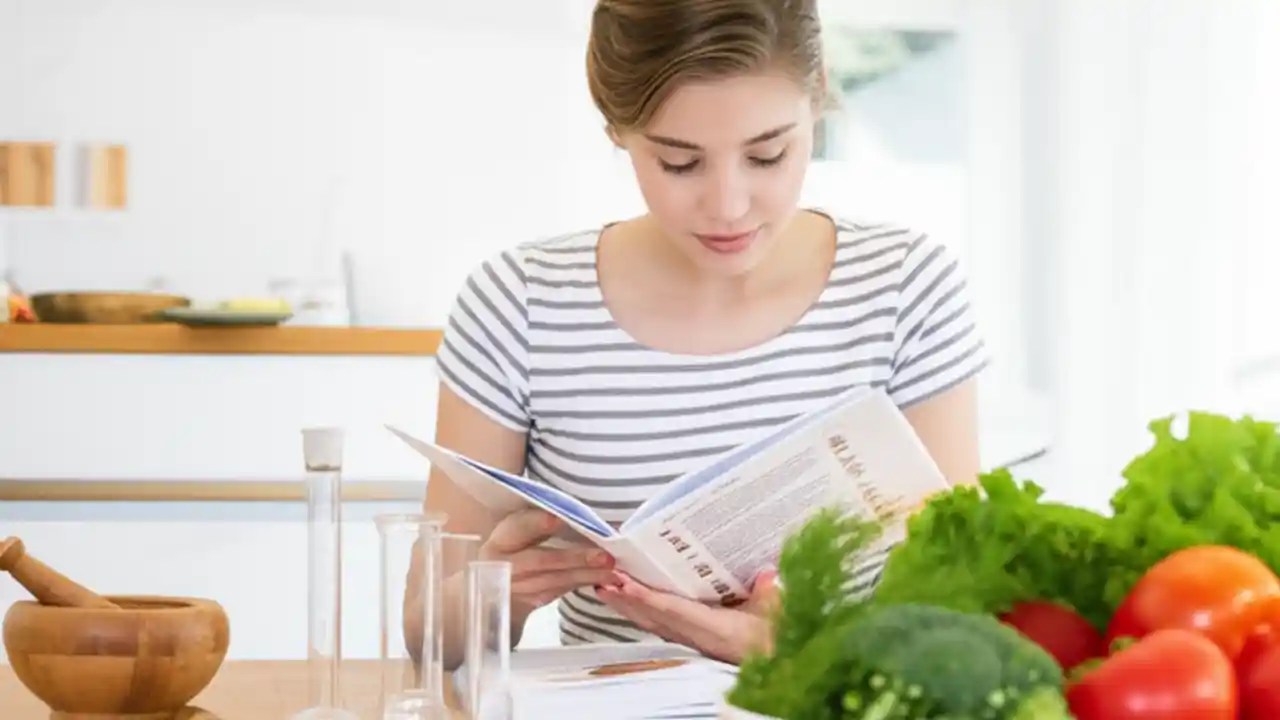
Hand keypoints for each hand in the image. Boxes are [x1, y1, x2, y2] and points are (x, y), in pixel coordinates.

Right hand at [480, 508, 618, 620]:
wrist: (492, 588)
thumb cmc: (512, 547)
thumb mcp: (515, 532)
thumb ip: (535, 521)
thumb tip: (571, 509)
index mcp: (501, 539)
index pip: (518, 528)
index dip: (536, 523)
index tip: (557, 518)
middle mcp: (506, 565)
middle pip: (542, 561)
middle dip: (575, 559)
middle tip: (604, 556)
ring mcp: (519, 588)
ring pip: (556, 580)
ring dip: (587, 575)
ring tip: (614, 570)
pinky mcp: (533, 601)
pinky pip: (562, 590)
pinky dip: (584, 583)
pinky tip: (606, 579)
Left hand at [597, 568, 779, 663]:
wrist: (781, 665)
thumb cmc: (779, 638)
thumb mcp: (778, 613)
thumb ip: (769, 594)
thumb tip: (766, 573)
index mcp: (717, 631)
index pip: (675, 612)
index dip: (648, 599)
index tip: (625, 585)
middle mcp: (700, 638)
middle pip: (656, 618)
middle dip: (627, 600)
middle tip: (602, 581)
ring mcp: (696, 641)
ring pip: (655, 623)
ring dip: (629, 607)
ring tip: (606, 589)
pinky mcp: (696, 640)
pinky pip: (663, 626)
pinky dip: (645, 613)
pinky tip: (632, 603)